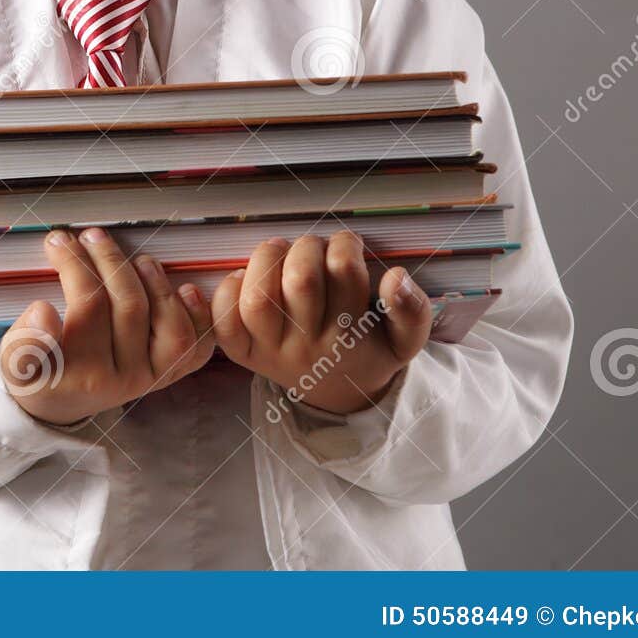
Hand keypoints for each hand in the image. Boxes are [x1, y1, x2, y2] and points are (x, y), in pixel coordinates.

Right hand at [0, 227, 215, 426]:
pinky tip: (187, 289)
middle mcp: (127, 379)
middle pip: (129, 306)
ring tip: (135, 257)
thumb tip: (43, 311)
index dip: (74, 264)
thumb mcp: (14, 364)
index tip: (57, 240)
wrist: (58, 401)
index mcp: (87, 376)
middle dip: (108, 260)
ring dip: (157, 283)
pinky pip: (198, 346)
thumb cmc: (36, 374)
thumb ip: (24, 340)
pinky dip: (199, 317)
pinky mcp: (171, 370)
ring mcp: (154, 375)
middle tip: (90, 236)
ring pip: (171, 325)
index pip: (88, 305)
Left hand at [210, 233, 432, 414]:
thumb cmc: (368, 350)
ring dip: (268, 258)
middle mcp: (307, 348)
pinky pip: (225, 322)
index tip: (347, 245)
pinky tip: (245, 277)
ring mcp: (270, 351)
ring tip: (280, 249)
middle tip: (313, 246)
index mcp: (347, 340)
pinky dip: (228, 291)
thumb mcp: (403, 339)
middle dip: (307, 247)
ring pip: (259, 297)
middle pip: (301, 280)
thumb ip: (412, 311)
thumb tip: (396, 276)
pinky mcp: (241, 353)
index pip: (345, 274)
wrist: (337, 392)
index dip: (344, 245)